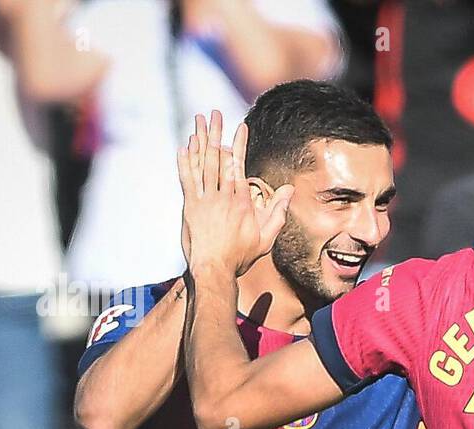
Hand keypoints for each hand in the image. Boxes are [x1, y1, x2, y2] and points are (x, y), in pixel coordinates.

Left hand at [176, 110, 292, 276]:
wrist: (214, 270)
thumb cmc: (241, 256)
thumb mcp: (267, 237)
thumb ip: (278, 212)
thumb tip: (289, 190)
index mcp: (242, 201)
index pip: (240, 165)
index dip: (239, 143)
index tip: (240, 126)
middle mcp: (223, 196)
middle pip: (219, 158)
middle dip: (216, 133)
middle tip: (213, 113)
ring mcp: (205, 200)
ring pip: (202, 164)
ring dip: (200, 141)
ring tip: (198, 122)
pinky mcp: (191, 207)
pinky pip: (187, 179)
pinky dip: (185, 162)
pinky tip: (184, 147)